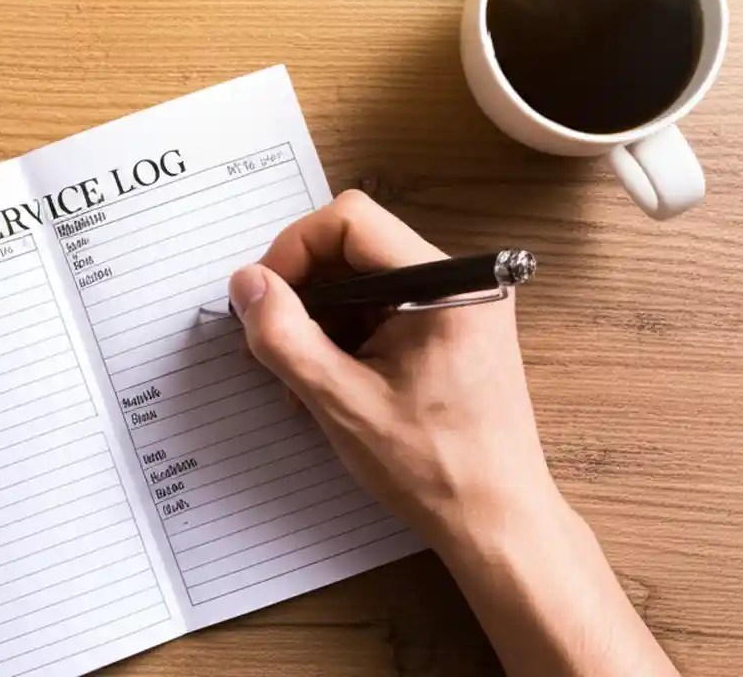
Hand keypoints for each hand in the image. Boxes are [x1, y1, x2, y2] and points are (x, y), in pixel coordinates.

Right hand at [228, 191, 560, 553]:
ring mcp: (460, 304)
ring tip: (298, 379)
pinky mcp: (453, 330)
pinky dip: (347, 336)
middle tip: (271, 344)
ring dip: (321, 320)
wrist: (496, 521)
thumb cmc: (432, 469)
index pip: (350, 221)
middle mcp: (461, 281)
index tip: (263, 299)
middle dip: (304, 291)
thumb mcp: (339, 402)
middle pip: (356, 247)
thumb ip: (284, 336)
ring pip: (365, 280)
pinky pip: (385, 307)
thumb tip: (246, 284)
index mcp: (445, 285)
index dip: (294, 250)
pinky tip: (330, 384)